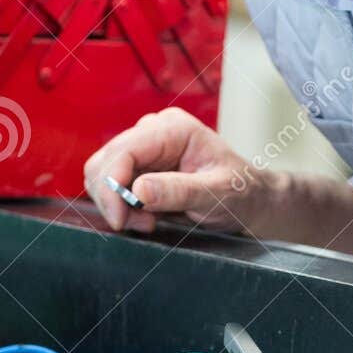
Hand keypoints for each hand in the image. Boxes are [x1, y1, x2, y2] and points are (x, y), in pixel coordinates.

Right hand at [82, 107, 262, 234]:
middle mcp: (155, 132)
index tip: (120, 218)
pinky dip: (119, 205)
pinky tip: (144, 216)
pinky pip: (111, 184)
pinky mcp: (140, 166)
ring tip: (145, 220)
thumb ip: (178, 191)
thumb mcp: (217, 194)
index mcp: (175, 129)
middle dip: (113, 197)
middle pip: (105, 160)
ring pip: (102, 173)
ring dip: (114, 203)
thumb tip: (139, 190)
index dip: (112, 185)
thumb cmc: (242, 192)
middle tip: (138, 223)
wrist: (251, 200)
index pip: (125, 150)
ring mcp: (145, 148)